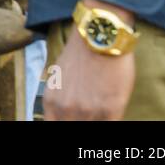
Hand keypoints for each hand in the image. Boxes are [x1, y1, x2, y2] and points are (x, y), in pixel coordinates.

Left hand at [46, 4, 136, 120]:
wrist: (98, 36)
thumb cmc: (80, 54)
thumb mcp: (59, 78)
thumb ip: (61, 99)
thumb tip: (65, 115)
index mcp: (51, 101)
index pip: (52, 127)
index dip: (64, 125)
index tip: (71, 122)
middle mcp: (66, 109)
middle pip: (71, 128)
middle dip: (80, 124)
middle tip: (90, 116)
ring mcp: (88, 111)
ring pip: (91, 128)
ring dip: (97, 121)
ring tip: (101, 114)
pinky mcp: (110, 109)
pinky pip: (110, 126)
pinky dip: (110, 122)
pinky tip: (112, 115)